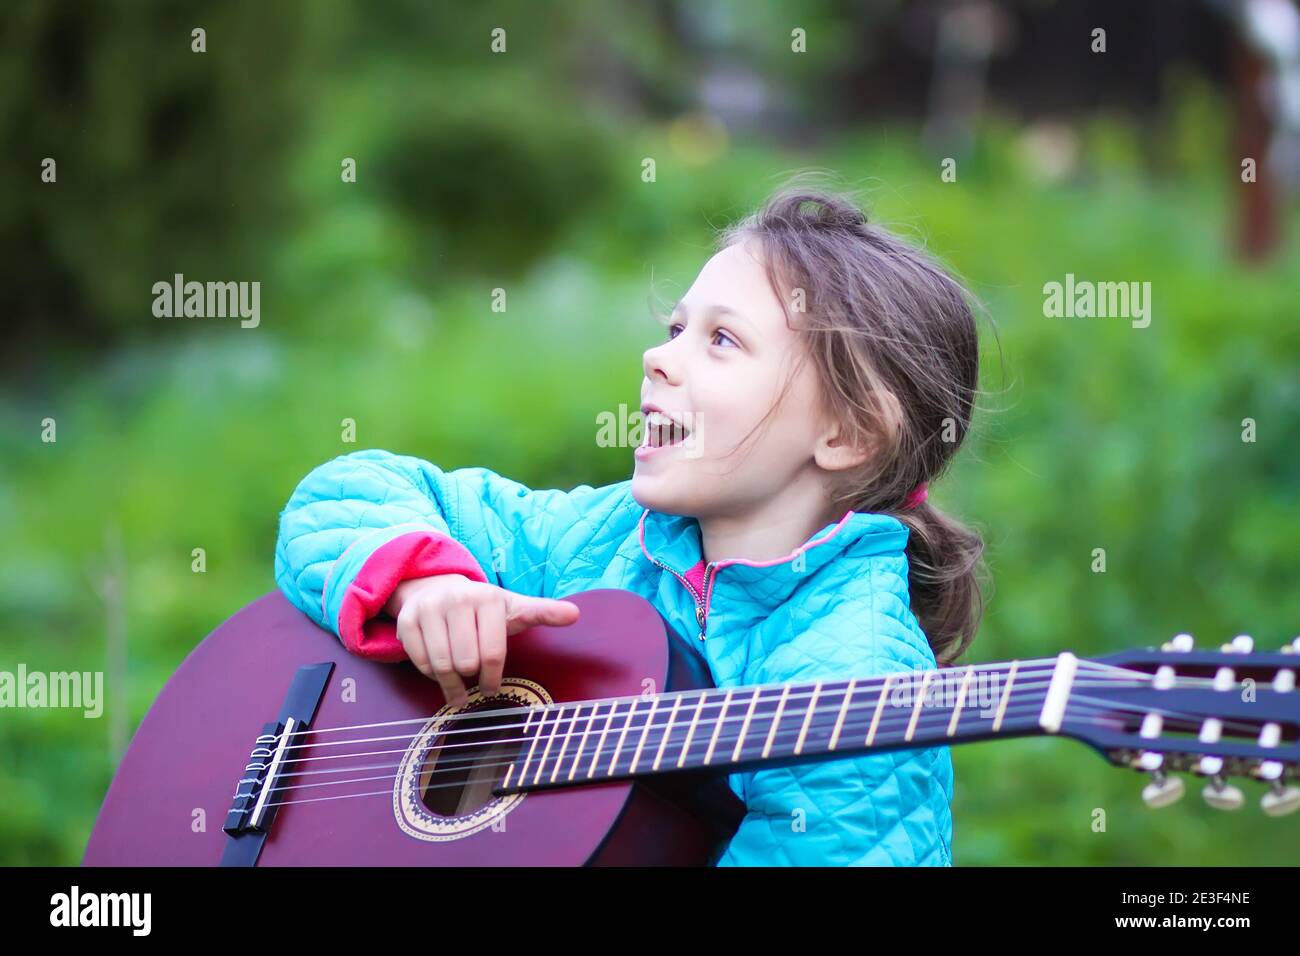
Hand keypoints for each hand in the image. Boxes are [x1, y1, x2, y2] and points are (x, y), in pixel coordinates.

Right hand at [386, 574, 579, 706]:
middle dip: (470, 677)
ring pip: (441, 665)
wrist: (436, 587)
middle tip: (472, 677)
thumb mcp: (513, 607)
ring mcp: (429, 608)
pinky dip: (429, 673)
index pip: (491, 654)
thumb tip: (575, 614)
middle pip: (465, 663)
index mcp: (487, 599)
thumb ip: (543, 612)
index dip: (491, 678)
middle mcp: (457, 599)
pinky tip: (438, 668)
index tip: (490, 688)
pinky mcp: (407, 620)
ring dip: (449, 682)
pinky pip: (419, 662)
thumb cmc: (482, 607)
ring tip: (457, 685)